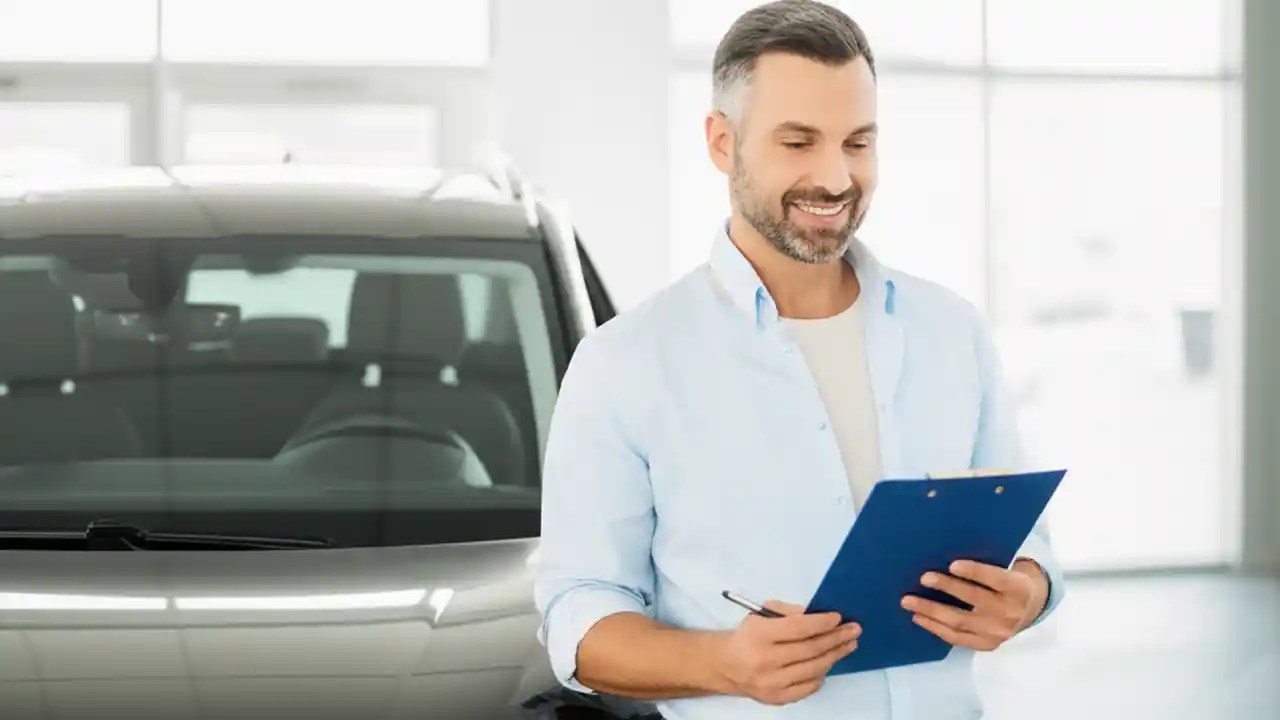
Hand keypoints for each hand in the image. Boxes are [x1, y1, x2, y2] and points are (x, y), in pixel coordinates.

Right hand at [712, 601, 860, 705]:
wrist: (725, 665)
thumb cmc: (747, 636)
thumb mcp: (760, 616)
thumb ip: (787, 612)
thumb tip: (817, 616)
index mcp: (759, 635)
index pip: (798, 628)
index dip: (822, 623)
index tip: (838, 618)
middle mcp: (765, 661)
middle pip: (810, 649)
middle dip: (836, 638)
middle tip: (854, 630)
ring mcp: (772, 683)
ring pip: (813, 669)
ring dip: (835, 655)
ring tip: (849, 645)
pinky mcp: (776, 698)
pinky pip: (808, 687)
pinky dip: (821, 674)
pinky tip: (829, 663)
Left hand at [901, 559, 1047, 651]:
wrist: (1027, 609)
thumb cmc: (1006, 580)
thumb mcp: (1005, 568)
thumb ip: (985, 562)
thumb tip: (945, 551)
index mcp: (1018, 587)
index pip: (996, 578)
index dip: (975, 572)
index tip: (952, 564)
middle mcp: (1010, 612)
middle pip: (975, 600)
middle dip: (947, 588)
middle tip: (923, 578)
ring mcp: (998, 632)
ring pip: (961, 622)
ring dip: (932, 611)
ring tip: (908, 601)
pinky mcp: (987, 645)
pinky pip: (957, 639)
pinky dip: (936, 628)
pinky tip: (919, 617)